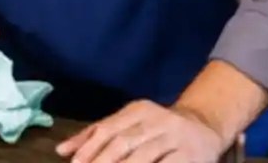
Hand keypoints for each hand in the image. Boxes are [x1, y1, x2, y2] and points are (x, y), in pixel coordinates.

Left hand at [56, 100, 228, 162]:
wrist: (205, 126)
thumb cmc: (157, 129)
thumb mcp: (128, 124)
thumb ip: (95, 134)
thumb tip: (62, 150)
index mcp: (137, 110)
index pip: (107, 129)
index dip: (89, 148)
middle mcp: (156, 120)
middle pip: (123, 142)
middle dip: (102, 161)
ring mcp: (175, 137)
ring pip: (143, 156)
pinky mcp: (191, 155)